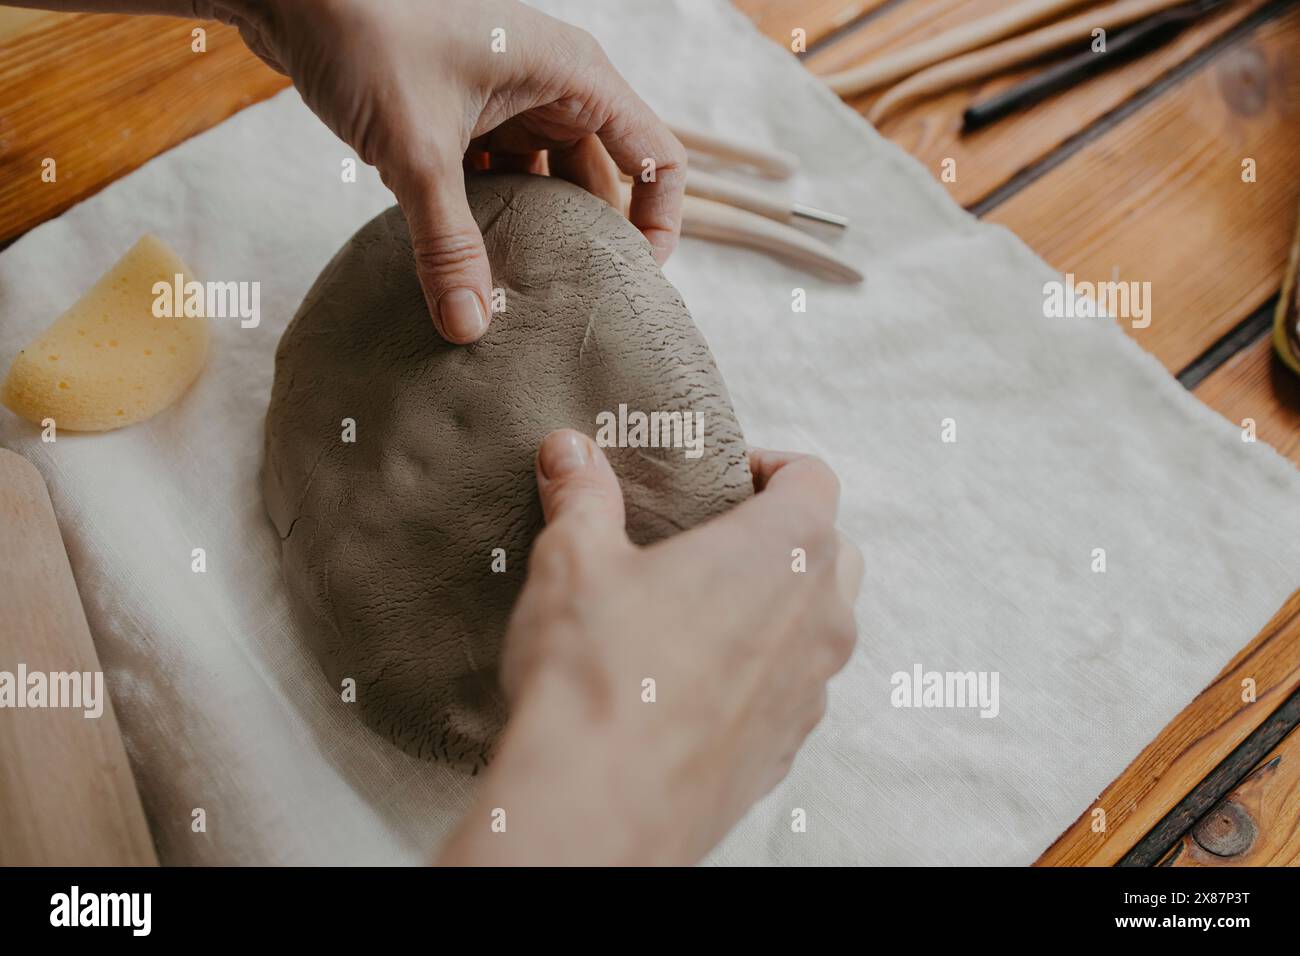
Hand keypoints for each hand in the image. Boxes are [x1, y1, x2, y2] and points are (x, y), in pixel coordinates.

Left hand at [223, 0, 686, 342]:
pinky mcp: (469, 114)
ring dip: (534, 232)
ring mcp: (510, 99)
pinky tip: (471, 259)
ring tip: (520, 292)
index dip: (658, 223)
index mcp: (573, 75)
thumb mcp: (417, 150)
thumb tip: (468, 326)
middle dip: (587, 240)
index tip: (632, 282)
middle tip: (570, 303)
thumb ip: (448, 243)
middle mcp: (553, 84)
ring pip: (547, 183)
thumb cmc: (366, 33)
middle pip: (603, 180)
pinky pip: (502, 177)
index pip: (658, 157)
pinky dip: (492, 217)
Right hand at [438, 430, 862, 865]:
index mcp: (785, 550)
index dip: (771, 466)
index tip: (725, 476)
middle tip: (713, 541)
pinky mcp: (786, 751)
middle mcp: (820, 619)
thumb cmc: (599, 676)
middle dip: (785, 535)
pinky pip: (792, 693)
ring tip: (699, 614)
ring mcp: (811, 692)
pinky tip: (693, 685)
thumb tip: (570, 454)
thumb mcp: (575, 562)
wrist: (600, 809)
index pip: (814, 478)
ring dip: (778, 609)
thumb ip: (582, 498)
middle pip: (833, 550)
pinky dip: (760, 676)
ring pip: (821, 628)